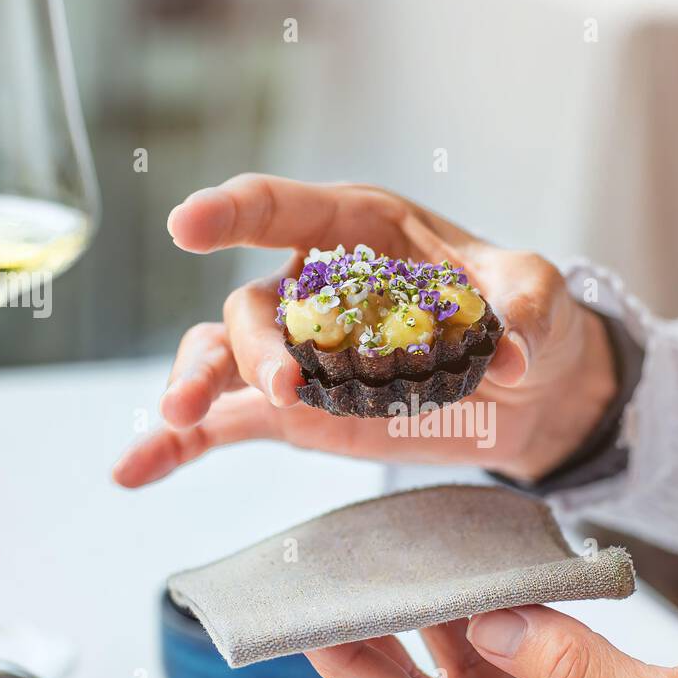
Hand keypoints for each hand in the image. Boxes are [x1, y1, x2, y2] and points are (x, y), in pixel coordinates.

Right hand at [112, 175, 616, 487]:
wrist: (534, 392)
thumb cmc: (530, 318)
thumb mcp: (541, 297)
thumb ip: (524, 311)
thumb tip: (506, 356)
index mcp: (363, 232)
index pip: (286, 210)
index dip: (234, 211)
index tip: (188, 225)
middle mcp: (317, 287)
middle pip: (254, 305)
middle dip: (254, 345)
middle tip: (287, 389)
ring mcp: (304, 353)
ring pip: (226, 358)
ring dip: (198, 382)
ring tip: (178, 415)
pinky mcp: (303, 410)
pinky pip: (230, 421)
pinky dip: (181, 444)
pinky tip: (136, 468)